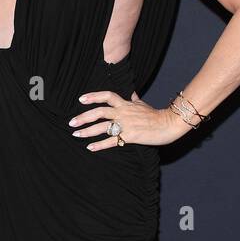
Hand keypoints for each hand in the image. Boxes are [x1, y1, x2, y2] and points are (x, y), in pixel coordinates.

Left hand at [68, 90, 187, 150]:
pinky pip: (111, 141)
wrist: (168, 124)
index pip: (107, 96)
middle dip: (84, 117)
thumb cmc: (156, 115)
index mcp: (125, 104)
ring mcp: (125, 125)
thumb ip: (134, 99)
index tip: (81, 99)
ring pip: (102, 127)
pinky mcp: (129, 136)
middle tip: (71, 122)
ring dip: (87, 131)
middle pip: (99, 112)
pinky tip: (89, 147)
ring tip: (76, 134)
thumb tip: (131, 92)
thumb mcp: (143, 104)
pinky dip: (99, 145)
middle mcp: (123, 113)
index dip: (93, 96)